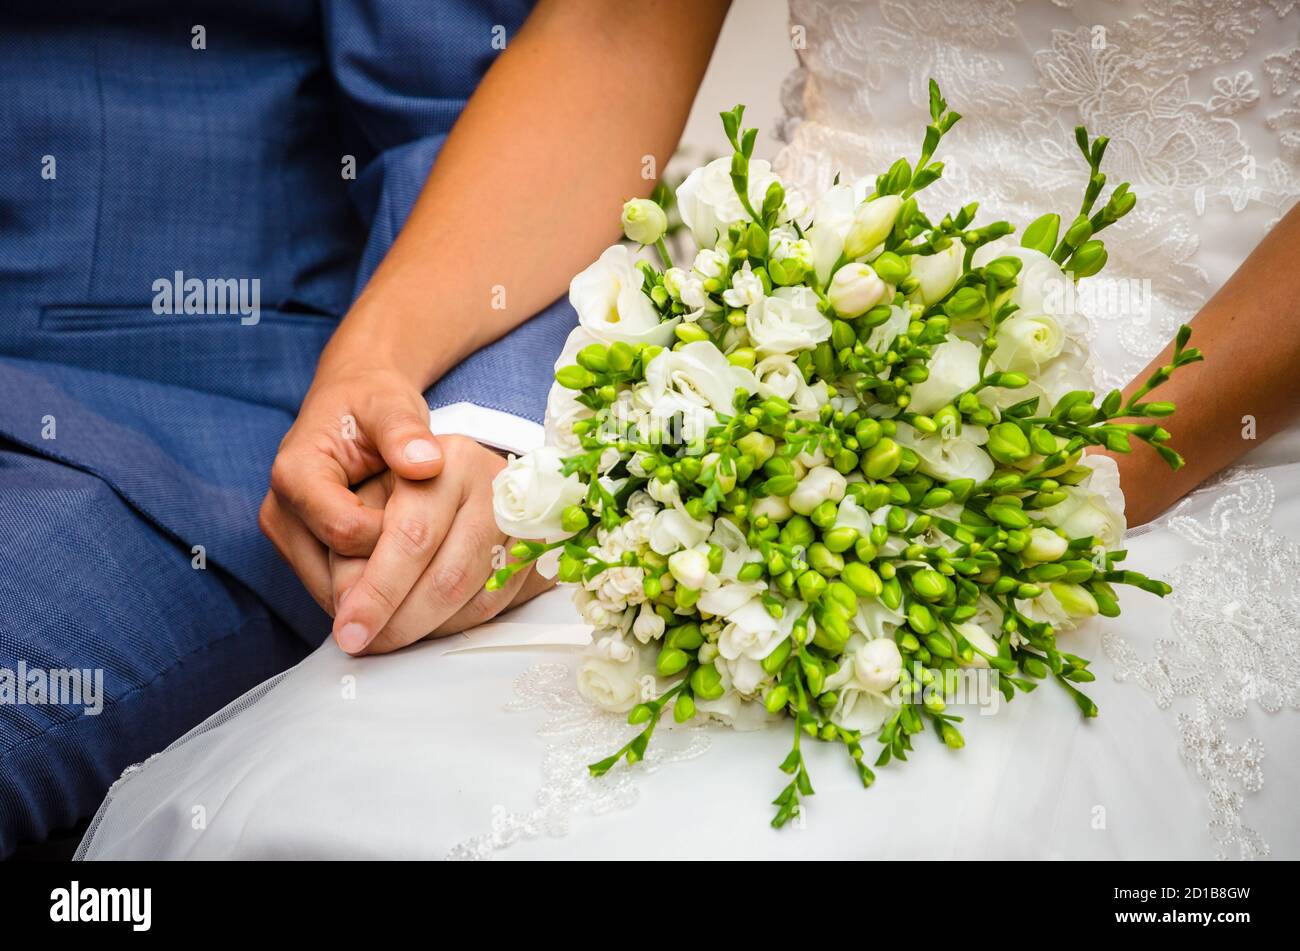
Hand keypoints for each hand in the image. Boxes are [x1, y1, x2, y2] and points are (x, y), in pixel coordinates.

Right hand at [259, 364, 445, 612]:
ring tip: (427, 582)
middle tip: (439, 575)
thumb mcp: (391, 405)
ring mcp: (287, 537)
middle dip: (386, 580)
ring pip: (334, 591)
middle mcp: (280, 512)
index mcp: (296, 474)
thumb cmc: (371, 402)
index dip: (393, 540)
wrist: (351, 403)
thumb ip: (405, 432)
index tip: (433, 531)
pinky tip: (409, 584)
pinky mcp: (300, 552)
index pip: (346, 532)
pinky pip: (336, 588)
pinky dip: (371, 592)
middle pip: (334, 573)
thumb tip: (427, 463)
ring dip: (379, 594)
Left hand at [326, 436, 552, 653]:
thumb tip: (351, 603)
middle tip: (365, 643)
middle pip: (451, 577)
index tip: (348, 630)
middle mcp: (494, 489)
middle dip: (401, 622)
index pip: (413, 537)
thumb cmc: (400, 476)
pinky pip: (498, 605)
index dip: (378, 593)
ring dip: (429, 630)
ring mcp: (523, 523)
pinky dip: (457, 625)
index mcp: (449, 462)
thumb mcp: (365, 490)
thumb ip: (352, 543)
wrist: (448, 461)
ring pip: (478, 599)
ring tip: (389, 636)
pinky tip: (425, 625)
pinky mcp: (537, 551)